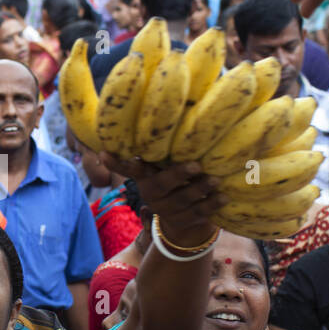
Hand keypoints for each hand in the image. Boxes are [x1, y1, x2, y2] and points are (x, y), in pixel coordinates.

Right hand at [100, 155, 223, 249]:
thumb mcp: (168, 165)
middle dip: (178, 175)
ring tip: (215, 179)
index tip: (104, 152)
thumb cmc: (177, 178)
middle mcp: (151, 193)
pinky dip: (211, 205)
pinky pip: (197, 214)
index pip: (129, 168)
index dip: (117, 162)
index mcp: (145, 176)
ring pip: (182, 201)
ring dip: (199, 189)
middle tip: (196, 165)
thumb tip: (183, 107)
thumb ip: (169, 149)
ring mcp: (166, 210)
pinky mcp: (183, 222)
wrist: (184, 221)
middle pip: (160, 185)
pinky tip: (223, 196)